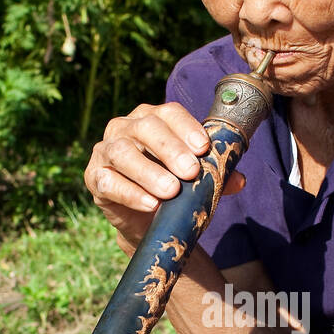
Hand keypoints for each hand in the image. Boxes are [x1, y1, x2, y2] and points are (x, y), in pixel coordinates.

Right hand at [84, 100, 245, 249]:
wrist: (147, 220)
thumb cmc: (173, 190)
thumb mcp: (196, 180)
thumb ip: (216, 175)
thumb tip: (239, 179)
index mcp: (152, 118)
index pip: (168, 112)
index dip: (186, 127)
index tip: (204, 148)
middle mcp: (125, 127)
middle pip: (145, 128)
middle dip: (170, 149)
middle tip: (191, 172)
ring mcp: (106, 150)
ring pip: (123, 153)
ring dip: (149, 172)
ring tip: (171, 191)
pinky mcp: (94, 176)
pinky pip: (108, 181)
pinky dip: (130, 193)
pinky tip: (150, 204)